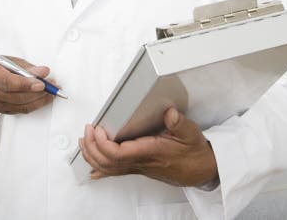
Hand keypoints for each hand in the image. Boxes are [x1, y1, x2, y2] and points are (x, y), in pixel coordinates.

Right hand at [0, 56, 54, 114]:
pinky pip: (21, 110)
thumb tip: (44, 72)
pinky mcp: (3, 110)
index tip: (42, 84)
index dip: (26, 85)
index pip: (8, 83)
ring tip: (52, 92)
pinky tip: (43, 98)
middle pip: (16, 97)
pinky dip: (35, 105)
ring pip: (21, 106)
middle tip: (52, 86)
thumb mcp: (10, 61)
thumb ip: (27, 67)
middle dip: (38, 93)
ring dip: (40, 100)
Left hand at [79, 107, 217, 186]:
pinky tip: (94, 169)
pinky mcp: (140, 169)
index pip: (119, 153)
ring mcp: (139, 167)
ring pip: (109, 168)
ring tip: (85, 142)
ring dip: (93, 156)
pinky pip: (116, 173)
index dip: (103, 143)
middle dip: (92, 147)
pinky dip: (101, 170)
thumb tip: (170, 113)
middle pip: (108, 162)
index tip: (98, 129)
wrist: (201, 170)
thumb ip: (179, 123)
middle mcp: (142, 162)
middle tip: (88, 131)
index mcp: (151, 152)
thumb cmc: (195, 152)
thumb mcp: (191, 133)